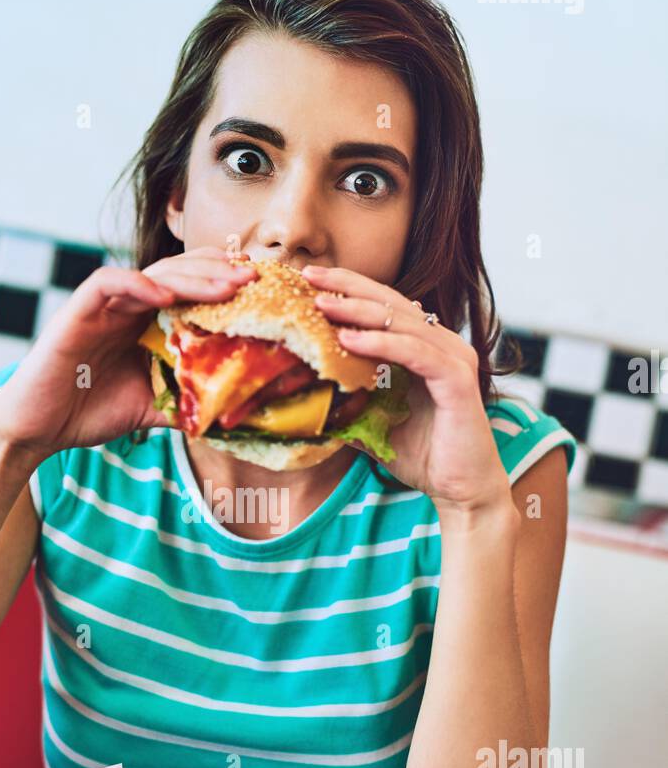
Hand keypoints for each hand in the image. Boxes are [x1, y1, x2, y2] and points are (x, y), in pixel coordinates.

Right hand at [0, 247, 256, 461]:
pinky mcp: (76, 311)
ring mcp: (102, 306)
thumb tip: (230, 415)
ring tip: (227, 286)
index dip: (224, 285)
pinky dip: (137, 285)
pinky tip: (166, 296)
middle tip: (255, 280)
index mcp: (146, 322)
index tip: (260, 293)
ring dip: (191, 278)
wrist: (37, 428)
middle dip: (218, 274)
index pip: (191, 290)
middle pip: (179, 274)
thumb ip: (184, 402)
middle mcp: (128, 306)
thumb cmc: (87, 413)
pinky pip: (109, 284)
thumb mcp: (150, 407)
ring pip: (152, 274)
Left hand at [302, 265, 512, 517]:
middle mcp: (444, 345)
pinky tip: (349, 340)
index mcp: (426, 349)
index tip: (309, 281)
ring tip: (321, 305)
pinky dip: (382, 344)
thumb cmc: (423, 457)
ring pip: (402, 323)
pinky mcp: (458, 381)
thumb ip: (351, 404)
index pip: (385, 308)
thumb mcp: (375, 425)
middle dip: (348, 287)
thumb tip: (306, 397)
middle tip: (310, 275)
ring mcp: (455, 360)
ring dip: (359, 312)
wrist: (461, 491)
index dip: (349, 291)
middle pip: (392, 303)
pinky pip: (415, 352)